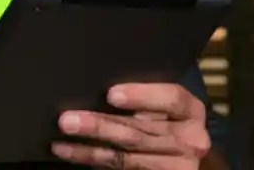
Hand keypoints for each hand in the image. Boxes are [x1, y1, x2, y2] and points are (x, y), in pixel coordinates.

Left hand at [51, 83, 211, 169]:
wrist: (179, 158)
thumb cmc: (165, 122)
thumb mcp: (164, 107)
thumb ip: (145, 98)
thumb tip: (100, 91)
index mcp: (191, 110)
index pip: (171, 98)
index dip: (141, 95)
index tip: (110, 94)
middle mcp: (191, 139)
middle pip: (141, 130)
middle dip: (101, 124)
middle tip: (68, 119)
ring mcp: (179, 164)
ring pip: (127, 155)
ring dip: (89, 148)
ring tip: (62, 141)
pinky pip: (122, 169)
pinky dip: (93, 160)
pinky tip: (72, 153)